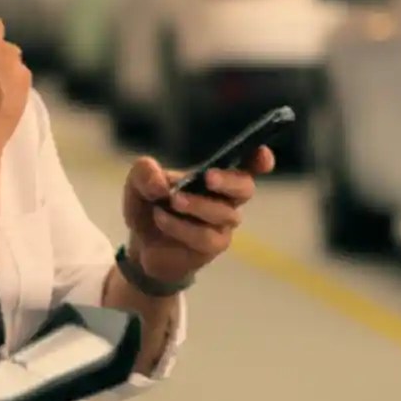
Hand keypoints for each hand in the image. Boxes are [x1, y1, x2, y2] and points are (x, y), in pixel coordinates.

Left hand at [122, 147, 274, 284]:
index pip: (249, 165)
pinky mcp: (212, 247)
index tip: (262, 153)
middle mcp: (226, 199)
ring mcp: (222, 225)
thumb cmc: (150, 204)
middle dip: (229, 180)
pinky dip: (181, 226)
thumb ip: (145, 173)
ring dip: (197, 205)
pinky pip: (205, 237)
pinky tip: (162, 219)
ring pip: (223, 214)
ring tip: (171, 201)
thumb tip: (161, 185)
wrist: (142, 243)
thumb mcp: (138, 182)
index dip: (260, 159)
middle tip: (208, 177)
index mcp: (216, 176)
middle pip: (245, 188)